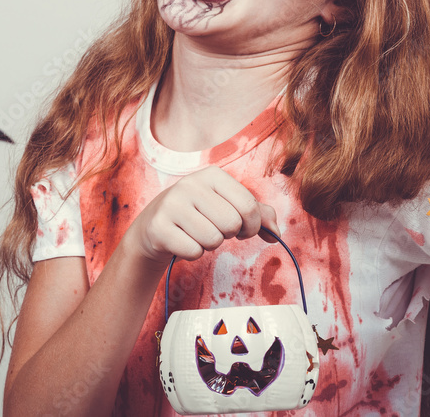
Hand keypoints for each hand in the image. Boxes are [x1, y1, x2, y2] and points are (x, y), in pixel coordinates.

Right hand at [123, 165, 280, 268]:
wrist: (153, 228)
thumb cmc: (198, 216)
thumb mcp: (227, 207)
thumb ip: (257, 214)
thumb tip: (276, 233)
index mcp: (211, 175)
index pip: (248, 205)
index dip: (253, 225)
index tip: (243, 230)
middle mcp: (190, 184)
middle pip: (232, 224)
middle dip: (229, 235)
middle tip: (216, 231)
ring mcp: (171, 204)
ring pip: (213, 240)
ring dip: (209, 245)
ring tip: (197, 235)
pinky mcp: (158, 227)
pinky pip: (193, 251)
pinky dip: (193, 253)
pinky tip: (182, 242)